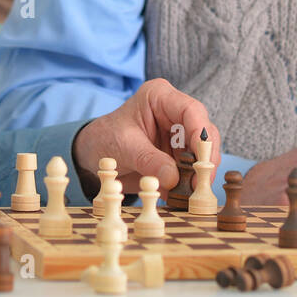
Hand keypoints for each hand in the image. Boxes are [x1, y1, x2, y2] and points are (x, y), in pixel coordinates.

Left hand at [72, 77, 217, 196]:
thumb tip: (174, 178)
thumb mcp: (124, 147)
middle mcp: (175, 114)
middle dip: (203, 160)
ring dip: (198, 176)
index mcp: (160, 97)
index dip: (200, 133)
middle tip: (198, 184)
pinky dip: (190, 186)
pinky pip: (192, 171)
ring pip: (203, 154)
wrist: (93, 155)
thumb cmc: (105, 139)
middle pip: (204, 133)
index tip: (202, 159)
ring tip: (188, 195)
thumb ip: (149, 160)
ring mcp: (180, 136)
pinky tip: (183, 199)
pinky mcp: (180, 156)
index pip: (190, 110)